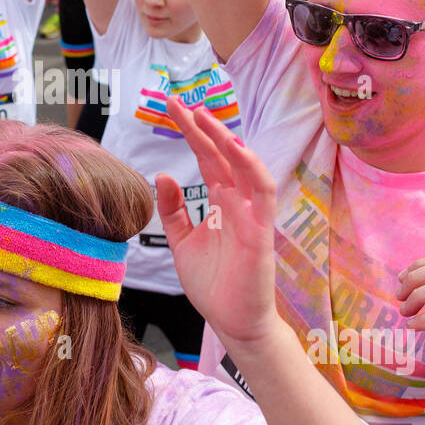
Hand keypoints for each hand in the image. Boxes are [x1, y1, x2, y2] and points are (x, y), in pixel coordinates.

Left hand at [159, 98, 279, 346]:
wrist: (233, 322)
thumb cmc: (214, 284)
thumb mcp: (182, 242)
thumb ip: (173, 211)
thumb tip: (163, 175)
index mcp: (219, 202)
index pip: (206, 158)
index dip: (191, 132)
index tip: (172, 108)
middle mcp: (237, 201)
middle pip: (221, 155)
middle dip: (202, 127)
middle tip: (179, 102)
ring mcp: (251, 213)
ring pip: (243, 166)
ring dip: (225, 139)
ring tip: (204, 118)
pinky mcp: (261, 230)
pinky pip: (261, 192)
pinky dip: (250, 167)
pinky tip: (234, 149)